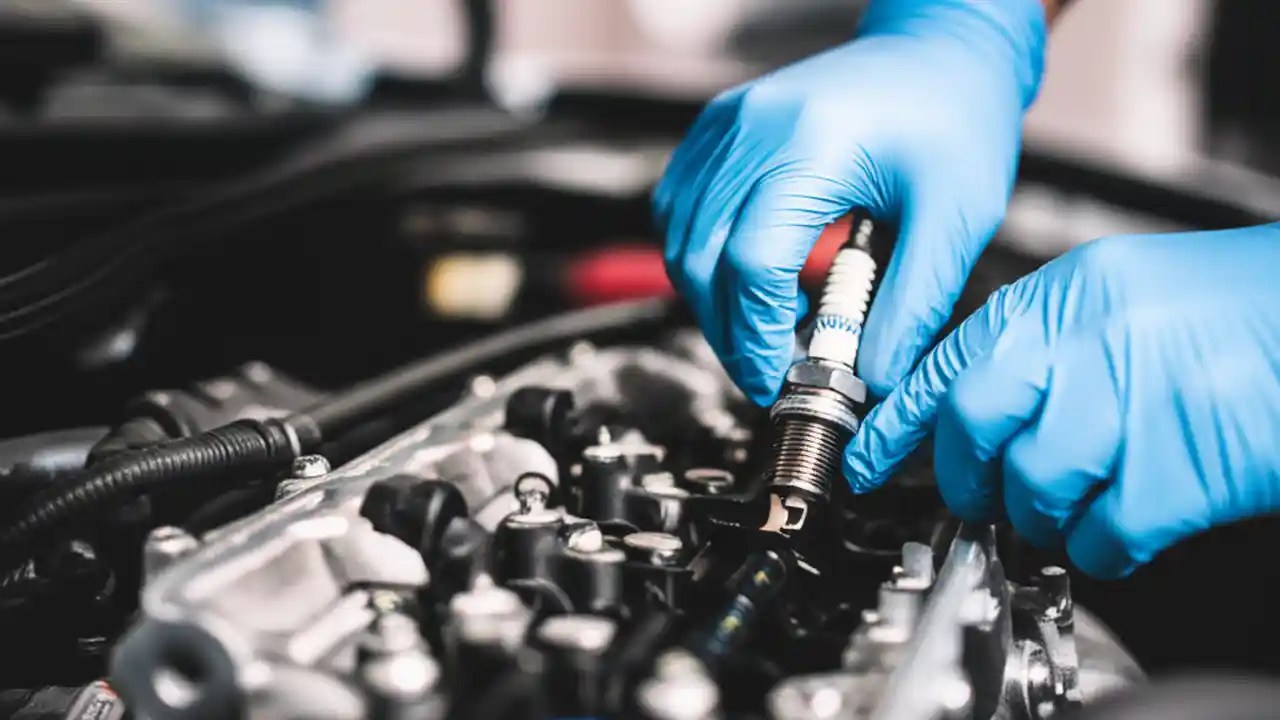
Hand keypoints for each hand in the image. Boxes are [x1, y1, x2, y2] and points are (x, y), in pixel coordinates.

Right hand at [653, 0, 1046, 403]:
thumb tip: (872, 380)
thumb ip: (911, 307)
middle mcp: (754, 128)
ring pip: (679, 237)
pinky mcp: (721, 126)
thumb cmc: (956, 122)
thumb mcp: (955, 222)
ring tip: (763, 330)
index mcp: (813, 146)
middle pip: (701, 257)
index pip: (751, 263)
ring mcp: (729, 123)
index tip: (782, 381)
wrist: (942, 50)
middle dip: (728, 332)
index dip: (757, 336)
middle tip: (767, 374)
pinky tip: (743, 278)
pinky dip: (698, 256)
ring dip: (709, 300)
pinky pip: (679, 205)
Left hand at [846, 224, 1279, 577]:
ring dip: (1045, 513)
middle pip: (972, 421)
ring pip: (1032, 487)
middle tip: (983, 492)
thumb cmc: (1242, 316)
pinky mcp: (1175, 473)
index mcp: (1068, 298)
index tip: (867, 455)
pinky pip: (1101, 534)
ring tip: (1081, 498)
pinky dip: (1105, 544)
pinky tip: (1130, 521)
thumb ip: (1047, 349)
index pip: (951, 360)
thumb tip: (971, 409)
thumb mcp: (1124, 302)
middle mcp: (1088, 342)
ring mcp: (1130, 405)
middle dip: (967, 472)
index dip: (899, 417)